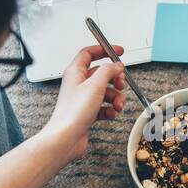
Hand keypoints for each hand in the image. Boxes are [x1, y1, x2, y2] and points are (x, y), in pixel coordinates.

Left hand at [43, 44, 126, 161]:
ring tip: (118, 105)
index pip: (89, 53)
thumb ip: (108, 71)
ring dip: (116, 97)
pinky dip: (110, 110)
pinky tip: (110, 114)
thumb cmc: (73, 113)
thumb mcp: (95, 85)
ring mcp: (83, 98)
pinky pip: (103, 106)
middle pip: (101, 73)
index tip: (118, 52)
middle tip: (121, 84)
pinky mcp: (87, 112)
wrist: (66, 138)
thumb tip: (116, 65)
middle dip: (115, 79)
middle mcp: (78, 84)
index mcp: (75, 72)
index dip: (104, 50)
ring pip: (105, 91)